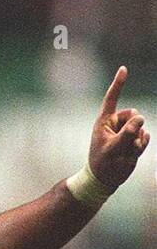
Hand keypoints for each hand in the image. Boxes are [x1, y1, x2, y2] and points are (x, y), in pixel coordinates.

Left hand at [88, 66, 150, 190]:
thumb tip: (140, 119)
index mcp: (104, 121)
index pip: (112, 99)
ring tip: (126, 153)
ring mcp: (126, 132)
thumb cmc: (102, 164)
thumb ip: (127, 133)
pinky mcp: (134, 140)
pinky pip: (145, 136)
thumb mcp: (113, 149)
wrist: (105, 180)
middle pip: (134, 114)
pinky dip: (142, 144)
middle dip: (134, 127)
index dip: (118, 84)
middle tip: (126, 142)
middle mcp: (116, 123)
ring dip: (137, 140)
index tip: (123, 69)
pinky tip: (134, 153)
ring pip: (141, 127)